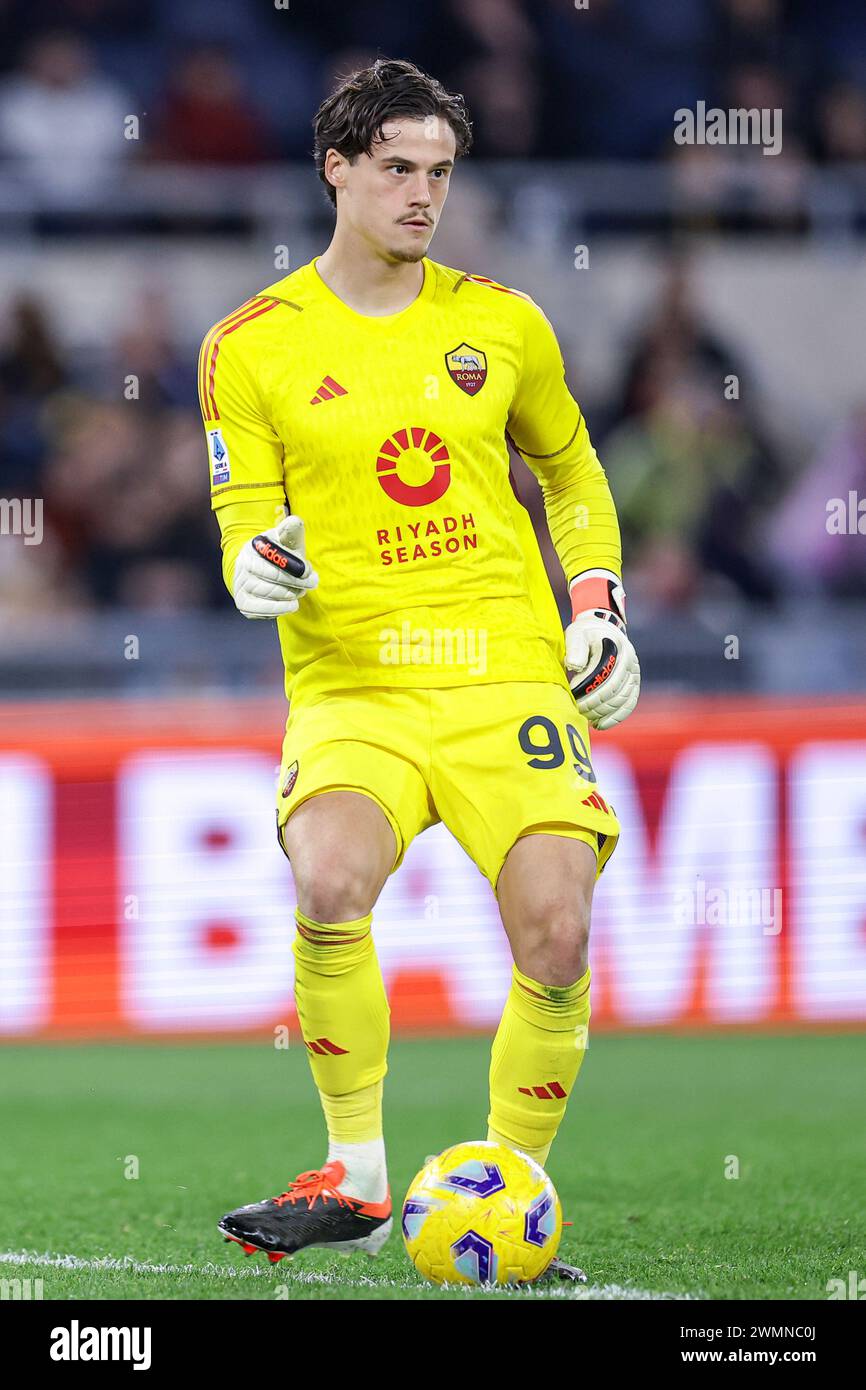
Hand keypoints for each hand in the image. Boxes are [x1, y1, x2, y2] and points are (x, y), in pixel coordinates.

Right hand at [232, 514, 317, 618]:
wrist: (258, 571)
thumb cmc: (278, 554)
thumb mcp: (284, 539)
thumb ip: (291, 530)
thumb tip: (295, 521)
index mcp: (255, 546)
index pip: (276, 557)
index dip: (296, 566)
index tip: (309, 572)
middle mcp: (244, 564)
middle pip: (275, 577)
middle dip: (298, 582)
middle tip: (312, 583)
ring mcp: (241, 584)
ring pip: (271, 594)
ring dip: (291, 595)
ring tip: (300, 591)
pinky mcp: (243, 603)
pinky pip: (262, 610)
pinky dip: (280, 609)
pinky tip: (291, 604)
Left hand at [565, 571, 639, 730]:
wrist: (603, 629)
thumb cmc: (585, 634)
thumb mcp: (576, 634)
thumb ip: (575, 648)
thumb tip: (575, 667)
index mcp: (614, 647)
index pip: (602, 674)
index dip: (587, 688)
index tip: (572, 694)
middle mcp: (629, 660)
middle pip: (612, 690)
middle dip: (593, 704)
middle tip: (577, 710)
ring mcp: (633, 673)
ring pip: (621, 700)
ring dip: (603, 712)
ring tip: (586, 718)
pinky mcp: (634, 683)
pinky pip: (629, 704)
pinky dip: (616, 717)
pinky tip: (600, 724)